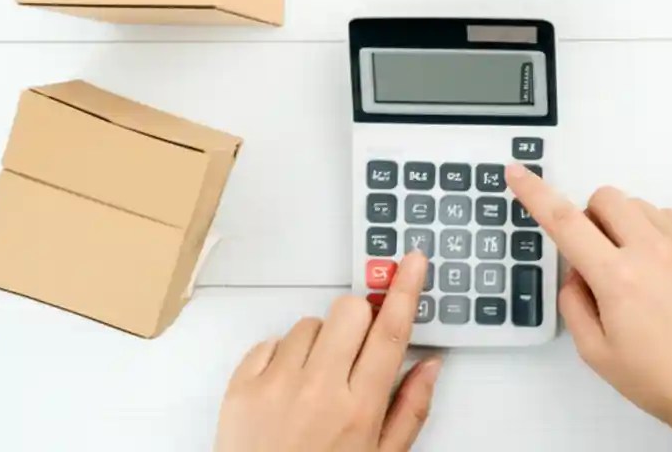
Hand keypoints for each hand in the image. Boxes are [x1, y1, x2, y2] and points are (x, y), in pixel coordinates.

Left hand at [214, 252, 440, 451]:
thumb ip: (410, 409)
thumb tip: (429, 365)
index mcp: (359, 408)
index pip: (390, 332)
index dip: (405, 290)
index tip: (412, 262)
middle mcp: (319, 390)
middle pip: (349, 312)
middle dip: (359, 319)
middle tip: (357, 347)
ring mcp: (276, 385)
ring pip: (309, 324)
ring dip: (320, 341)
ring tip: (316, 381)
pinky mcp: (241, 387)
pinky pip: (269, 342)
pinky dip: (281, 356)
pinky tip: (288, 386)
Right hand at [506, 164, 671, 451]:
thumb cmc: (661, 380)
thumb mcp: (596, 353)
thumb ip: (573, 303)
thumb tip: (576, 271)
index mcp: (617, 278)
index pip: (564, 221)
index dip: (535, 193)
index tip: (517, 172)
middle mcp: (653, 250)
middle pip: (606, 198)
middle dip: (591, 218)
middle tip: (597, 257)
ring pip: (640, 205)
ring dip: (625, 225)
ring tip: (636, 271)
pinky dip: (657, 232)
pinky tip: (663, 271)